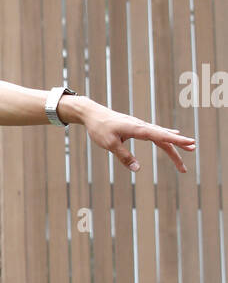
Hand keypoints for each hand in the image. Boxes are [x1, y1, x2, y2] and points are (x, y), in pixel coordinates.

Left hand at [81, 100, 195, 173]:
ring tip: (187, 151)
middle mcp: (142, 126)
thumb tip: (138, 169)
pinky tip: (173, 136)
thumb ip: (124, 157)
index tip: (190, 143)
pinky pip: (155, 133)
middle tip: (191, 154)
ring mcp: (140, 126)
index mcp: (137, 129)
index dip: (176, 141)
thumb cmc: (100, 128)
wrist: (93, 113)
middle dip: (178, 147)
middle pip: (164, 138)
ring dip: (173, 145)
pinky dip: (165, 137)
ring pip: (161, 136)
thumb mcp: (109, 144)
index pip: (161, 136)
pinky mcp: (137, 128)